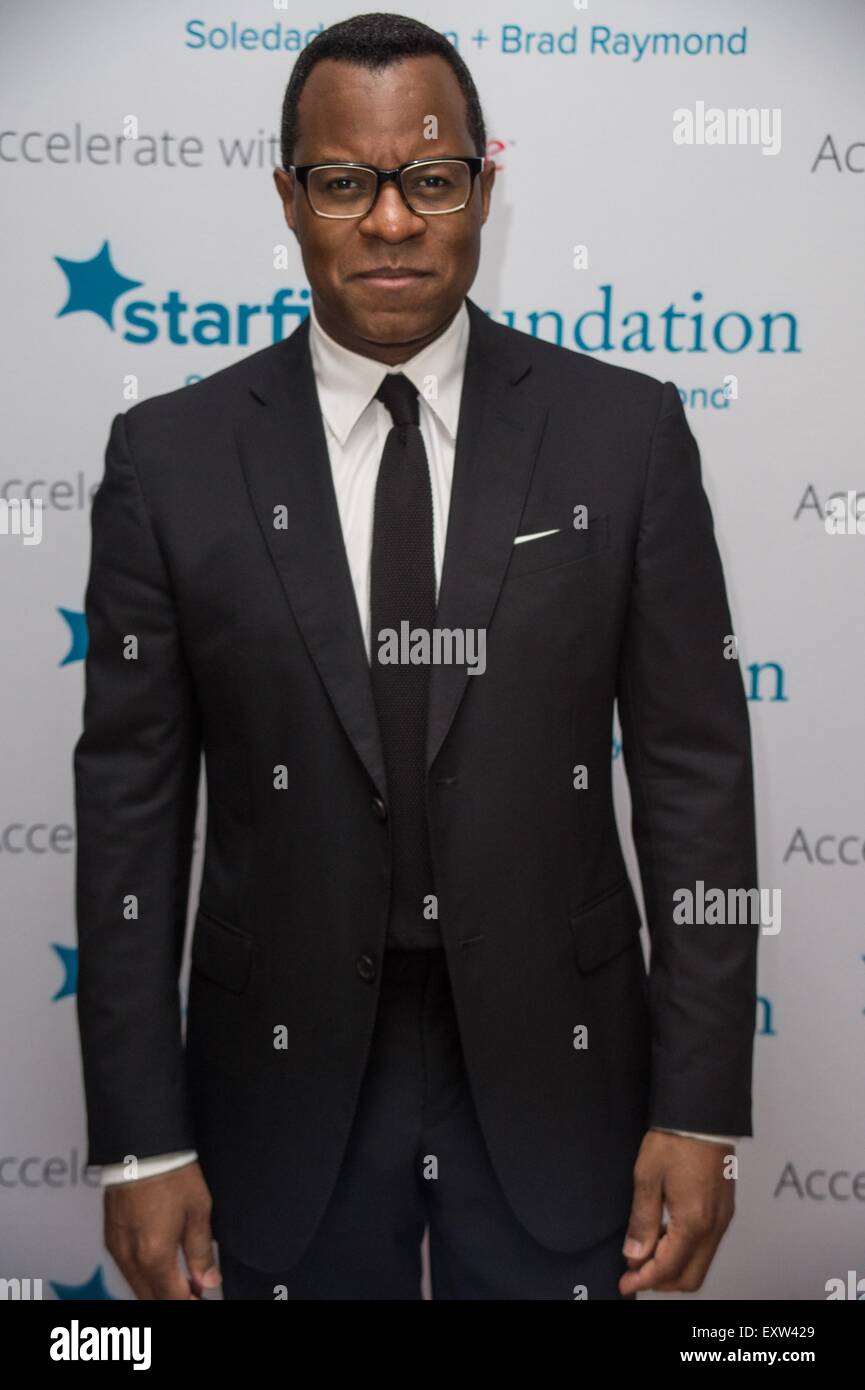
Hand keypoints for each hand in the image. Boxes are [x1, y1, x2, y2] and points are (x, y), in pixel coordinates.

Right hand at [104, 1161, 220, 1299]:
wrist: (139, 1145)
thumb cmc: (170, 1173)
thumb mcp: (198, 1211)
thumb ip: (201, 1251)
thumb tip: (208, 1281)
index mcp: (154, 1256)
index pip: (172, 1299)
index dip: (190, 1303)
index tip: (203, 1300)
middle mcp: (131, 1258)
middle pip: (150, 1299)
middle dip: (173, 1300)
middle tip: (195, 1295)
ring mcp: (117, 1248)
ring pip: (136, 1287)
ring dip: (158, 1291)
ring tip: (182, 1282)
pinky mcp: (110, 1236)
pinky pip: (126, 1269)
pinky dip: (144, 1276)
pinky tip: (160, 1266)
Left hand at [619, 1130, 734, 1294]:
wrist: (702, 1113)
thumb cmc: (677, 1139)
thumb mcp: (647, 1178)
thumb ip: (642, 1221)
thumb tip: (635, 1254)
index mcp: (694, 1222)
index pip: (668, 1268)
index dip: (644, 1281)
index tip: (626, 1284)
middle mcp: (714, 1226)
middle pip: (690, 1277)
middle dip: (661, 1282)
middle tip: (635, 1274)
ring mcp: (723, 1219)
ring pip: (700, 1264)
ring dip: (673, 1267)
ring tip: (646, 1254)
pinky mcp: (724, 1210)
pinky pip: (707, 1246)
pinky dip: (685, 1252)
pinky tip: (665, 1238)